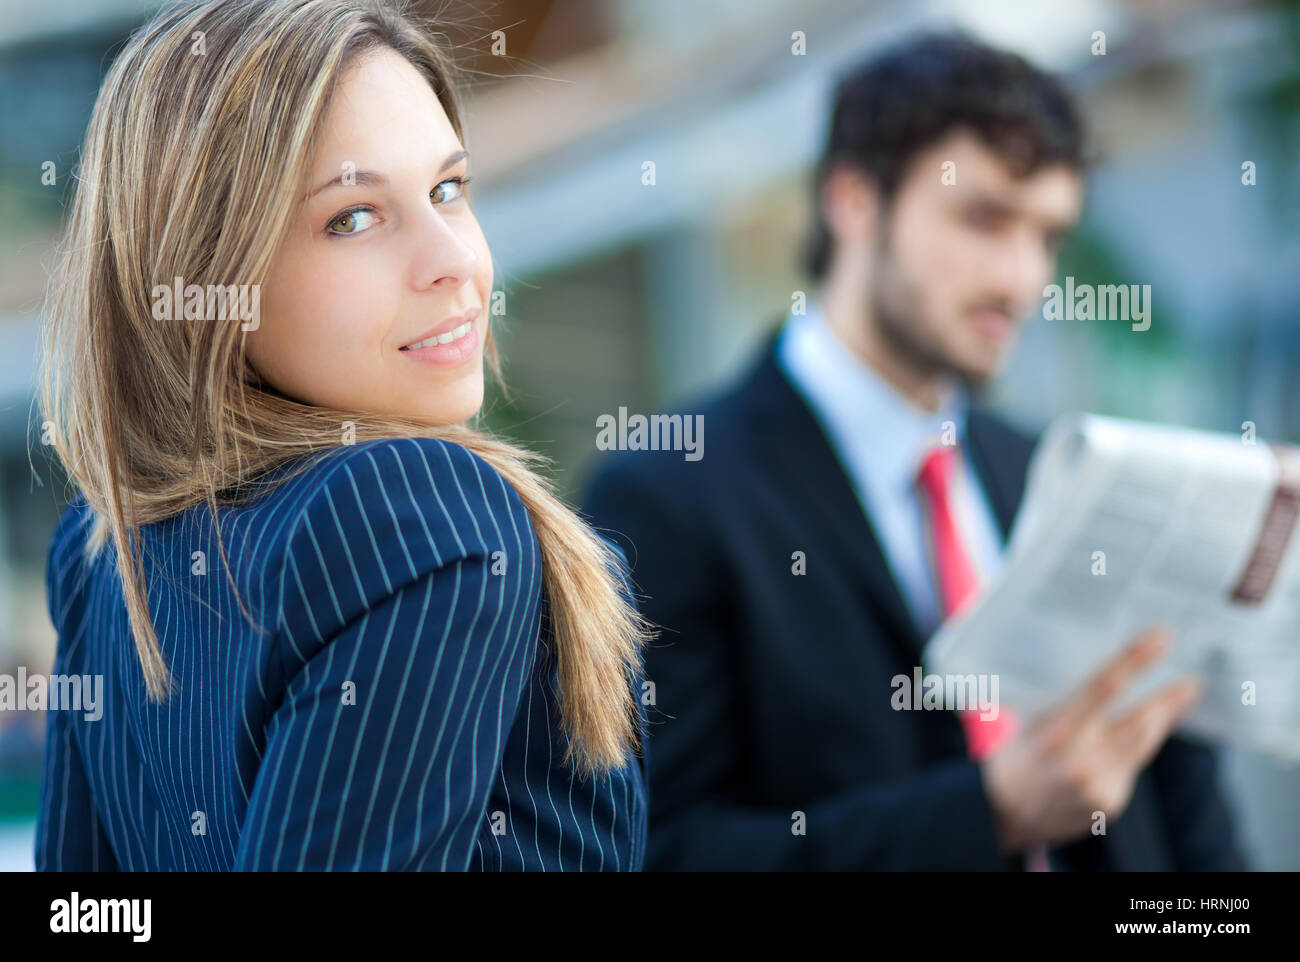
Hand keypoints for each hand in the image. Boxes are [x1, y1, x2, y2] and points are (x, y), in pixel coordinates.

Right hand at [979, 627, 1203, 852]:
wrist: (1001, 812)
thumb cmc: (1016, 756)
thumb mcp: (1032, 721)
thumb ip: (1070, 705)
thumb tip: (1114, 677)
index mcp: (1054, 730)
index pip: (1102, 687)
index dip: (1134, 660)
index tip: (1160, 639)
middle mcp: (1079, 759)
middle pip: (1138, 721)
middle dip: (1168, 699)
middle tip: (1192, 680)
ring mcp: (1098, 785)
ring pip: (1142, 744)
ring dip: (1162, 720)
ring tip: (1180, 699)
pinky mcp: (1109, 804)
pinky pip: (1130, 767)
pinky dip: (1135, 749)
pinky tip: (1141, 736)